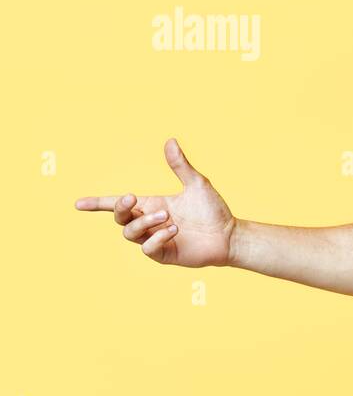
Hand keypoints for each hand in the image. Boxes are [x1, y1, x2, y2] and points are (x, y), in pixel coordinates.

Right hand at [74, 138, 237, 267]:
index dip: (98, 204)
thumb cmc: (213, 210)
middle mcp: (150, 222)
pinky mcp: (165, 254)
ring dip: (144, 223)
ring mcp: (156, 239)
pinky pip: (148, 249)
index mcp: (152, 205)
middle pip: (120, 218)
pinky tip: (174, 231)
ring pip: (131, 233)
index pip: (119, 204)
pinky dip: (156, 238)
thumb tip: (170, 141)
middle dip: (120, 208)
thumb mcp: (197, 184)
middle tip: (134, 199)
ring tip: (168, 217)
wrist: (230, 234)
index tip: (79, 203)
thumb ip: (181, 165)